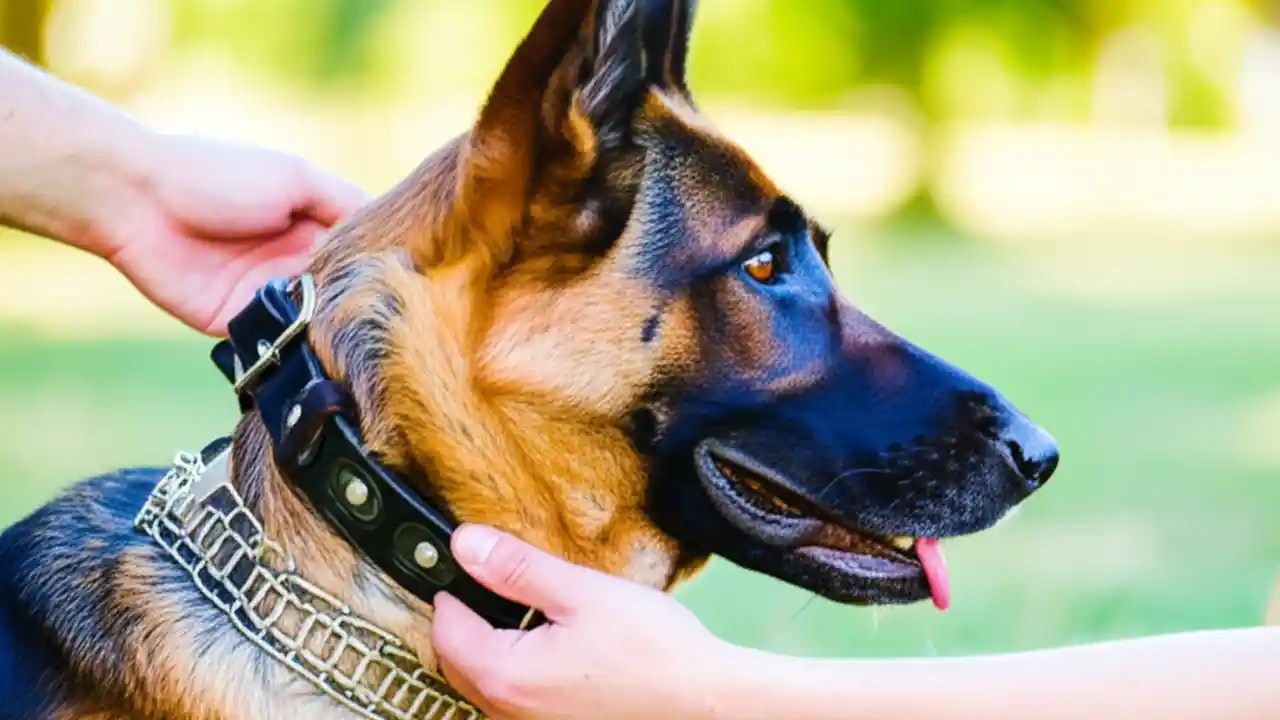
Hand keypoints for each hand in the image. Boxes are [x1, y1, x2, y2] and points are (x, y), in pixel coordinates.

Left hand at [100, 134, 367, 334]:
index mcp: (311, 225)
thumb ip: (343, 201)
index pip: (361, 254)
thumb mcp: (295, 176)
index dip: (385, 266)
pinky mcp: (237, 321)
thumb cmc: (218, 175)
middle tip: (392, 314)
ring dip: (332, 325)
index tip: (414, 281)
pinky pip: (277, 339)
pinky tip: (317, 342)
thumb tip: (390, 236)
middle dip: (362, 302)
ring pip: (316, 320)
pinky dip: (296, 343)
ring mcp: (267, 294)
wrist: (139, 201)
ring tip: (357, 330)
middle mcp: (293, 261)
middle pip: (344, 291)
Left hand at [430, 525, 731, 719]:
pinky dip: (518, 668)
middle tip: (498, 582)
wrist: (704, 702)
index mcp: (505, 676)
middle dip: (467, 619)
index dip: (453, 587)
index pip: (444, 628)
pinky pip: (515, 697)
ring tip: (531, 613)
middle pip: (457, 659)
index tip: (473, 561)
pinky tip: (554, 647)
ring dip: (491, 646)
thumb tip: (464, 545)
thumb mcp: (580, 593)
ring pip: (485, 681)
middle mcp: (508, 712)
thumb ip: (515, 569)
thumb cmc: (653, 652)